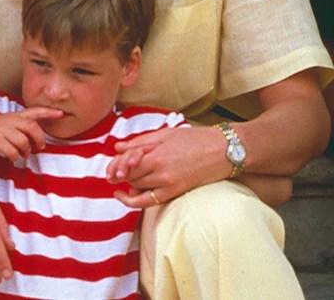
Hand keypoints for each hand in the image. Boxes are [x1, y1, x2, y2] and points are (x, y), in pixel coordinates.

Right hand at [0, 107, 62, 160]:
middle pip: (31, 127)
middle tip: (40, 147)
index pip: (34, 111)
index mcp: (14, 116)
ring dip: (26, 150)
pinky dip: (15, 157)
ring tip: (24, 154)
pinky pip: (11, 151)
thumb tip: (38, 136)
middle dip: (39, 139)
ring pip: (22, 141)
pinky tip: (13, 158)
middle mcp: (9, 120)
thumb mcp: (7, 122)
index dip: (48, 112)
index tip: (61, 114)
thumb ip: (21, 125)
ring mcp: (1, 130)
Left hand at [108, 126, 228, 207]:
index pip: (126, 163)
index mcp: (155, 154)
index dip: (115, 166)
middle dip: (120, 174)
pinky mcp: (176, 192)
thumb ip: (139, 142)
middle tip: (115, 172)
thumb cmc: (196, 138)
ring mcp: (168, 183)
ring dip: (129, 183)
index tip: (111, 168)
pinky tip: (127, 195)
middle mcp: (160, 170)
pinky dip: (135, 200)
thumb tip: (117, 148)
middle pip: (129, 176)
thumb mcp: (165, 134)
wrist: (225, 151)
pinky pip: (149, 201)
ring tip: (126, 178)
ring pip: (137, 187)